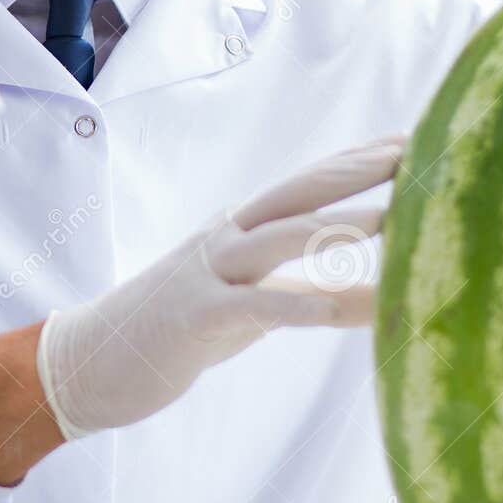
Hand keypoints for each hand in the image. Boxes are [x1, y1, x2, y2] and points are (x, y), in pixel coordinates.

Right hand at [37, 136, 404, 441]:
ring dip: (337, 224)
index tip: (413, 139)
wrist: (87, 364)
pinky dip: (305, 305)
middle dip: (358, 170)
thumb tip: (381, 298)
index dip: (359, 158)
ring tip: (392, 218)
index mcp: (242, 227)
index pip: (310, 182)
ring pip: (280, 237)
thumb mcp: (257, 308)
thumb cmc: (182, 330)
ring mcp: (208, 272)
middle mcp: (228, 237)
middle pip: (301, 191)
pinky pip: (258, 307)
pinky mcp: (196, 317)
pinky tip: (342, 309)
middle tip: (416, 153)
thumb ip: (314, 296)